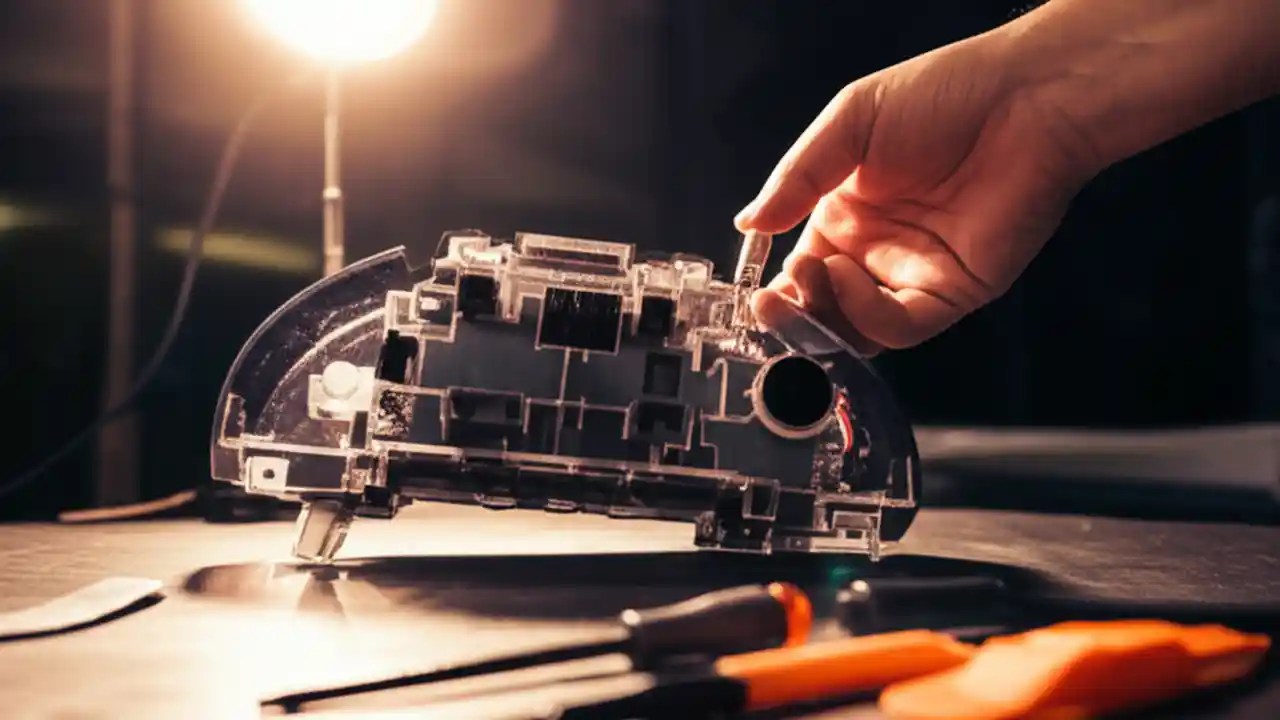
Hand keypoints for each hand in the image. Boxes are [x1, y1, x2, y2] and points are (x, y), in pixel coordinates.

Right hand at [738, 29, 1095, 354]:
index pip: (799, 272)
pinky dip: (865, 314)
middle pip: (822, 310)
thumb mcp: (849, 123)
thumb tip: (746, 225)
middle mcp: (876, 251)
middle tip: (770, 300)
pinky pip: (900, 327)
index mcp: (846, 214)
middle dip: (790, 314)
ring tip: (811, 274)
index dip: (774, 287)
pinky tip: (848, 275)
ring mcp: (913, 276)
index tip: (750, 288)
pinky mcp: (952, 293)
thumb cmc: (943, 95)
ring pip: (855, 330)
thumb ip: (796, 178)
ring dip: (822, 316)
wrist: (1025, 99)